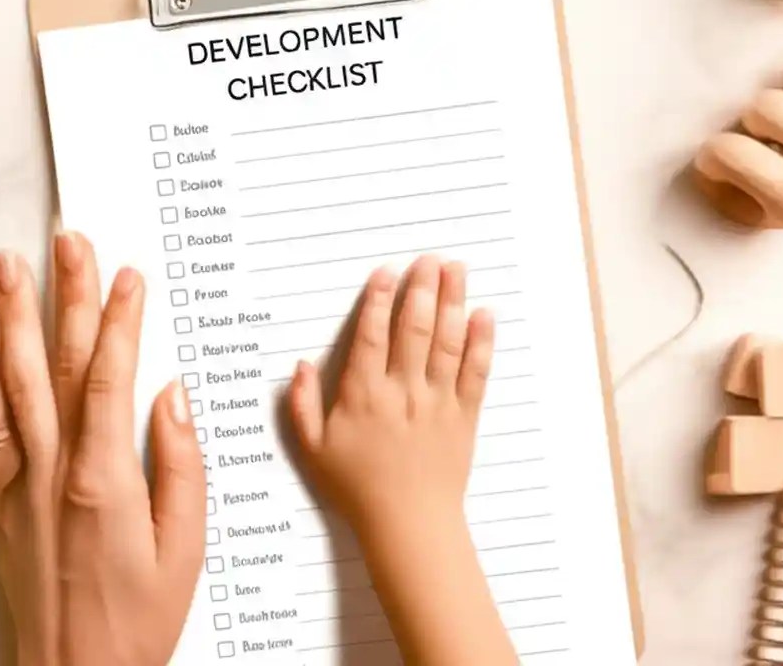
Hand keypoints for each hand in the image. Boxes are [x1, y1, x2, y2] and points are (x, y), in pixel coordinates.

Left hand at [0, 235, 205, 665]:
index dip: (118, 321)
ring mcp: (18, 483)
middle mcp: (53, 472)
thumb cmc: (136, 620)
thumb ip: (180, 466)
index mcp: (104, 481)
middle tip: (65, 242)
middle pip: (54, 366)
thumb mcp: (186, 548)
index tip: (127, 275)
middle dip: (63, 297)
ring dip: (6, 320)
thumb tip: (172, 398)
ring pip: (7, 384)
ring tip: (5, 266)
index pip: (109, 379)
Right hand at [288, 255, 515, 665]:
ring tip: (456, 269)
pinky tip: (483, 314)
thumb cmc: (356, 487)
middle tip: (428, 258)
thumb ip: (301, 404)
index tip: (385, 272)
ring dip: (453, 301)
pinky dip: (482, 341)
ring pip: (447, 341)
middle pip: (415, 328)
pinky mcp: (464, 416)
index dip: (379, 300)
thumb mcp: (313, 449)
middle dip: (422, 288)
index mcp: (363, 396)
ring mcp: (437, 402)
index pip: (372, 337)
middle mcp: (403, 392)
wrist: (408, 523)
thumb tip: (299, 365)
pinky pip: (476, 372)